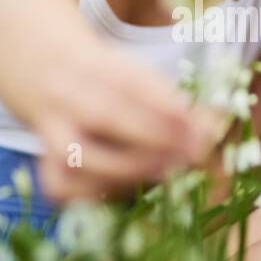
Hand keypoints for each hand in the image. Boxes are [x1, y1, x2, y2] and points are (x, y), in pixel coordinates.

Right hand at [33, 28, 228, 203]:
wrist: (45, 72)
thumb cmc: (108, 81)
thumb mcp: (137, 76)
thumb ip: (173, 102)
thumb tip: (215, 128)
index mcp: (94, 66)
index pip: (132, 83)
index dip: (168, 107)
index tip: (201, 127)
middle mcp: (67, 96)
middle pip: (105, 114)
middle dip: (153, 137)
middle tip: (192, 154)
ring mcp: (50, 131)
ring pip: (78, 154)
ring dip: (129, 169)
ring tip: (168, 172)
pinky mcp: (45, 166)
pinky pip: (62, 187)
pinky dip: (95, 194)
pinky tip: (129, 190)